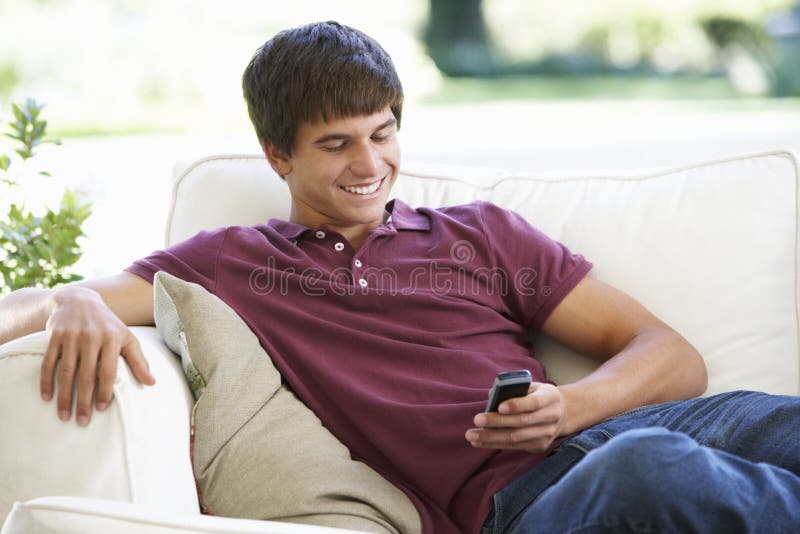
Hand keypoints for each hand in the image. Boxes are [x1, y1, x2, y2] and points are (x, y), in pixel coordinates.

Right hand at [40, 286, 154, 425]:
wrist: (79, 300)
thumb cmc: (108, 324)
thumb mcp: (127, 338)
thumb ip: (139, 360)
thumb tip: (152, 383)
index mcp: (112, 339)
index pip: (108, 371)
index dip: (106, 392)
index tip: (102, 409)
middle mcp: (91, 337)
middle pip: (86, 375)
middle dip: (84, 401)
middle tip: (82, 422)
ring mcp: (71, 337)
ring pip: (66, 372)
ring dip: (64, 396)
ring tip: (64, 416)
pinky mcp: (54, 336)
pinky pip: (48, 362)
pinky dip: (46, 381)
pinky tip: (46, 397)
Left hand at [465, 382, 566, 452]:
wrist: (563, 413)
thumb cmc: (539, 396)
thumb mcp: (532, 386)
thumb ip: (514, 388)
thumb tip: (491, 396)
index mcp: (550, 397)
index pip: (534, 402)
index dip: (517, 405)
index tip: (499, 406)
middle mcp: (551, 417)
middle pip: (522, 422)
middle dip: (497, 422)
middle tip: (477, 419)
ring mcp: (547, 434)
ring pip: (516, 438)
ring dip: (491, 437)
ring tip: (472, 435)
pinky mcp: (539, 446)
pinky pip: (514, 447)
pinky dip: (495, 444)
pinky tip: (479, 442)